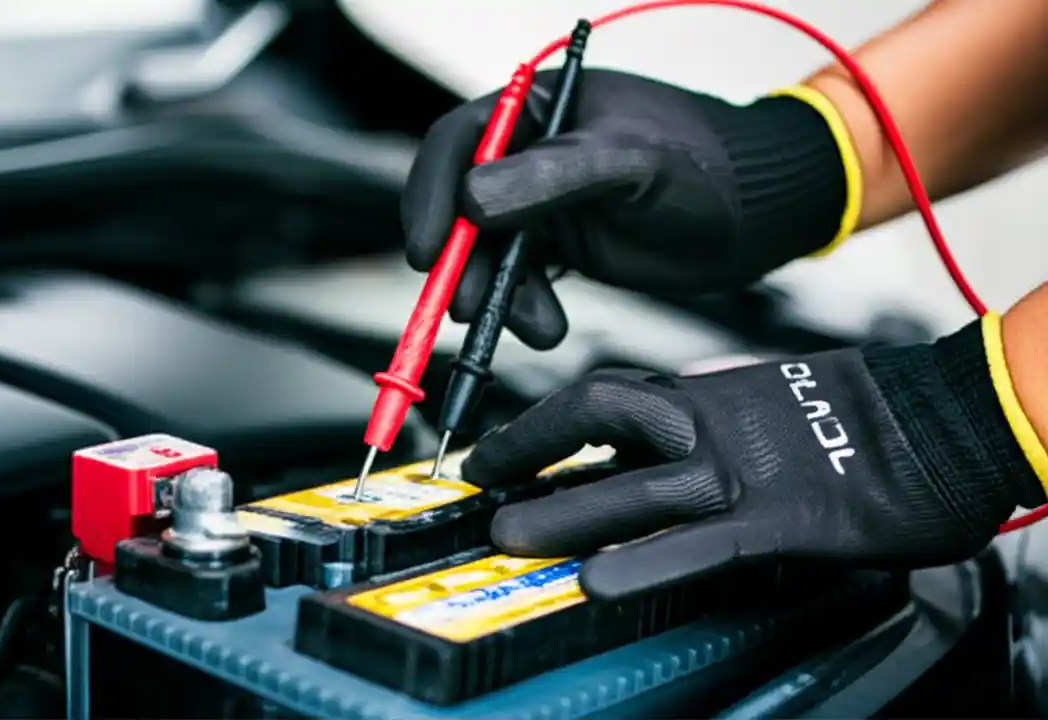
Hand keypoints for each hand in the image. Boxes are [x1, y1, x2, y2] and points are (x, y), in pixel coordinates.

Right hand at [402, 69, 851, 348]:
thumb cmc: (705, 167)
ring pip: (485, 253)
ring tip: (533, 326)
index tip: (426, 251)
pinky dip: (521, 308)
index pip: (458, 143)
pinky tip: (544, 327)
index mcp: (538, 109)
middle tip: (464, 307)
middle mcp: (527, 154)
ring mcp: (539, 203)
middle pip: (459, 206)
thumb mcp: (629, 162)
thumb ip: (552, 176)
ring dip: (495, 295)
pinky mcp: (556, 246)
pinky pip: (515, 280)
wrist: (755, 218)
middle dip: (460, 262)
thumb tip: (471, 202)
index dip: (430, 196)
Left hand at [460, 319, 1044, 600]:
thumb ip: (698, 422)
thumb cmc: (861, 417)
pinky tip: (600, 584)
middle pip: (599, 422)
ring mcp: (744, 472)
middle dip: (529, 452)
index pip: (600, 399)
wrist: (950, 421)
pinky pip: (702, 545)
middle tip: (478, 484)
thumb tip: (639, 451)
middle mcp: (710, 425)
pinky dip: (646, 565)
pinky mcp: (785, 521)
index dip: (536, 426)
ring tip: (508, 534)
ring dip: (564, 513)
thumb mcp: (760, 404)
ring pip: (635, 489)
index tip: (492, 452)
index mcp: (704, 396)